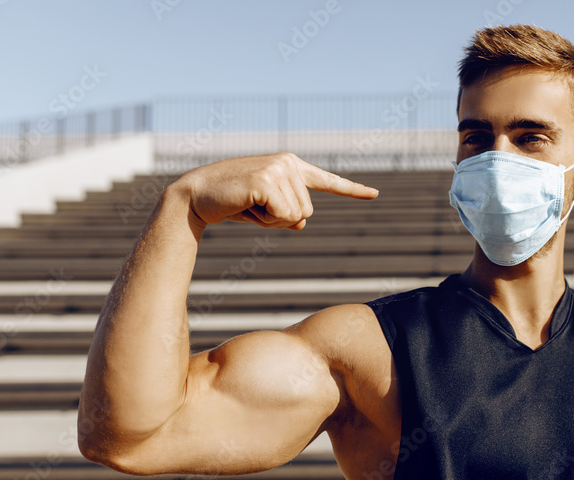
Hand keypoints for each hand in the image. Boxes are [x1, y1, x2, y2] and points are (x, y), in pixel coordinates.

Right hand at [176, 152, 378, 231]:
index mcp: (292, 166)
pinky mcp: (268, 180)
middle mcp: (289, 163)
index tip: (374, 194)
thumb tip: (302, 222)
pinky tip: (247, 204)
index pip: (327, 180)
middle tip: (254, 206)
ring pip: (296, 216)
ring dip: (271, 220)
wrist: (198, 195)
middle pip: (307, 211)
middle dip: (280, 219)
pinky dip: (265, 220)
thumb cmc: (232, 203)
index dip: (352, 190)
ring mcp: (279, 169)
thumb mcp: (265, 212)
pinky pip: (283, 216)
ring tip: (249, 204)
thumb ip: (287, 214)